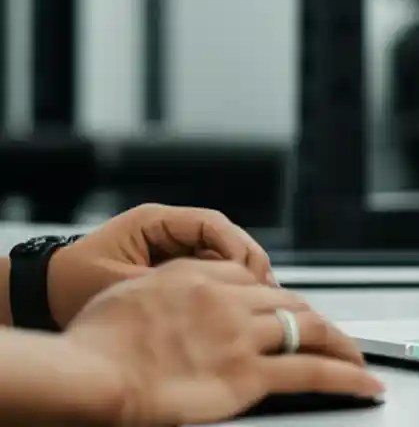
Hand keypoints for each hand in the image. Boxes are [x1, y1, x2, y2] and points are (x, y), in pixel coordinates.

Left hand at [49, 203, 274, 326]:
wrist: (43, 294)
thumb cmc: (72, 284)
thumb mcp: (122, 284)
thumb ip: (171, 284)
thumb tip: (219, 291)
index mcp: (155, 221)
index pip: (211, 223)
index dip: (238, 246)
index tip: (252, 275)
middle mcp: (168, 229)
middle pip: (224, 238)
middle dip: (247, 263)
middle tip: (267, 291)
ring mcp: (171, 247)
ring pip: (220, 256)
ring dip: (239, 276)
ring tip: (258, 301)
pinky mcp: (172, 266)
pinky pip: (207, 271)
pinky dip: (224, 286)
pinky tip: (237, 304)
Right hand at [64, 259, 382, 425]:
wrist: (89, 373)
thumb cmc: (90, 344)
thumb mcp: (128, 295)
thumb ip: (163, 291)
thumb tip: (174, 301)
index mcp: (197, 276)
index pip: (252, 279)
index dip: (272, 297)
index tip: (281, 311)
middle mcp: (227, 298)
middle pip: (288, 301)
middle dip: (312, 318)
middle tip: (328, 335)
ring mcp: (241, 335)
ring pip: (309, 329)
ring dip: (340, 344)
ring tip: (357, 358)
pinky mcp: (249, 373)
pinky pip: (313, 371)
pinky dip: (347, 375)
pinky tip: (366, 383)